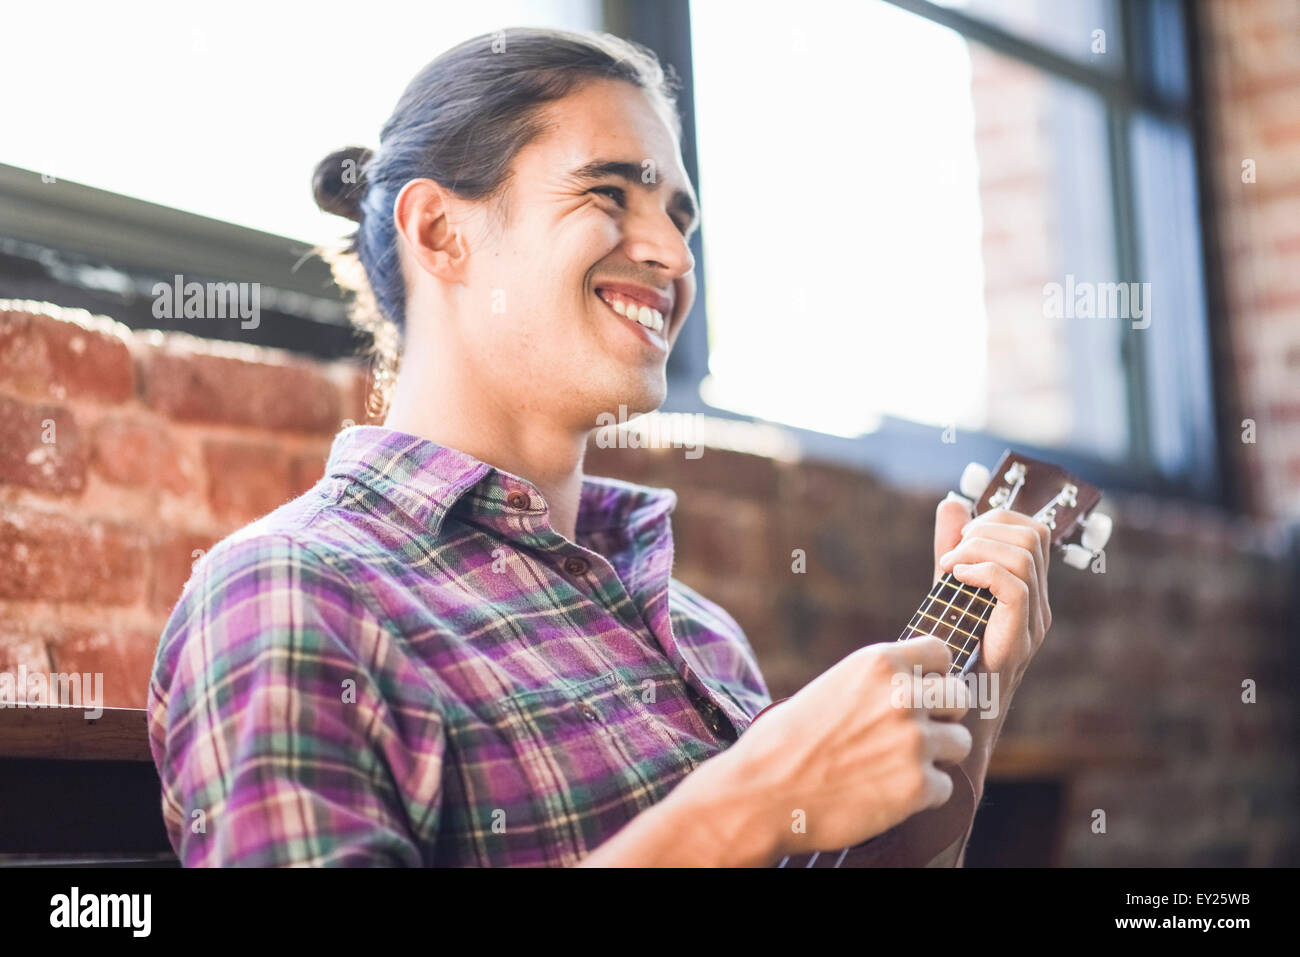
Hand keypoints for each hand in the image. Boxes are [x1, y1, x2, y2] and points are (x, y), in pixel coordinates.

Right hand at [714, 636, 973, 856]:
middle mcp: (904, 696)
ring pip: (959, 744)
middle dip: (941, 717)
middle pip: (960, 698)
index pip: (941, 653)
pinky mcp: (918, 786)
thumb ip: (879, 682)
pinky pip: (945, 787)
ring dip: (934, 757)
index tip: (920, 693)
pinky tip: (885, 793)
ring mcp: (915, 741)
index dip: (933, 676)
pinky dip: (921, 795)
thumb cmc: (788, 740)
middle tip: (908, 736)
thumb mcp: (834, 685)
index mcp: (879, 663)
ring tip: (893, 767)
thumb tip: (920, 686)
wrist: (762, 792)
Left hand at [931, 495, 1052, 691]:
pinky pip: (1014, 587)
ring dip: (978, 548)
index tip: (962, 535)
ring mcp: (1034, 622)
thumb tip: (953, 503)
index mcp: (1029, 589)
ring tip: (948, 565)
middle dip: (988, 528)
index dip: (998, 519)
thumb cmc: (952, 652)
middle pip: (1033, 535)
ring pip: (1025, 556)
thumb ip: (954, 550)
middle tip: (954, 549)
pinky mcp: (1020, 638)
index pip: (1033, 531)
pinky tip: (955, 578)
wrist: (956, 710)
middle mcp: (1039, 604)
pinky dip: (980, 571)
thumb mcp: (950, 591)